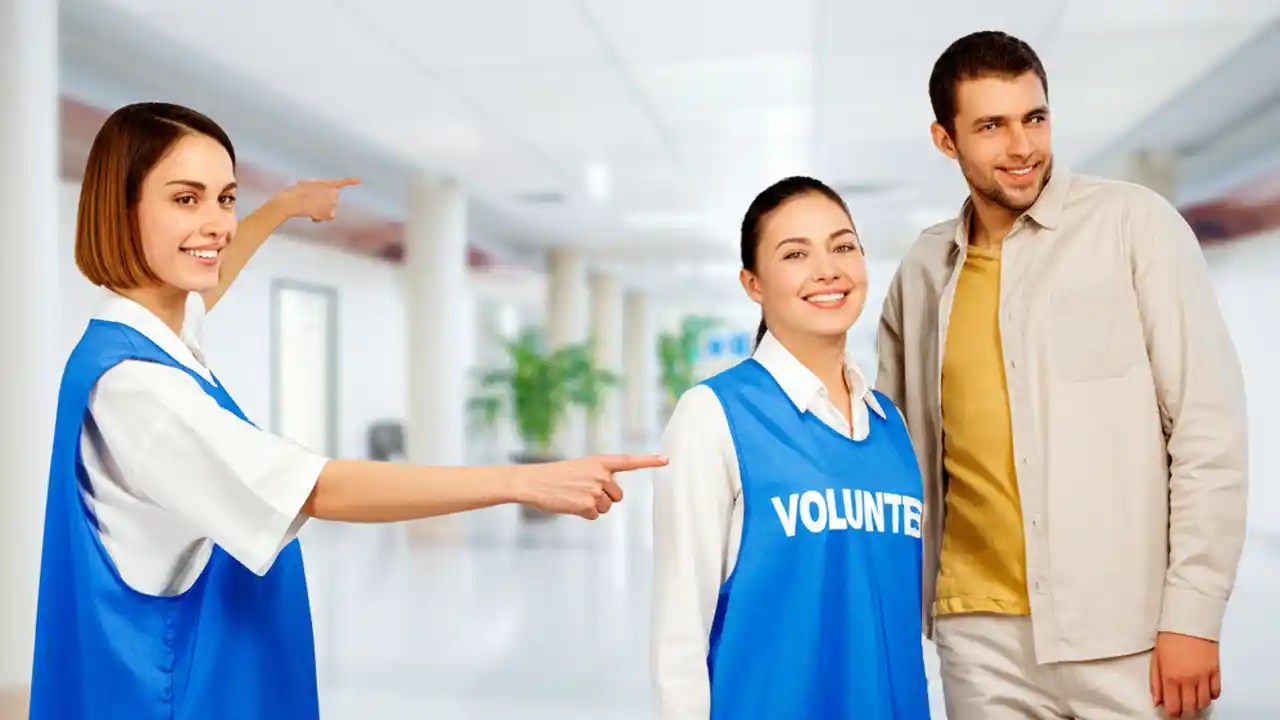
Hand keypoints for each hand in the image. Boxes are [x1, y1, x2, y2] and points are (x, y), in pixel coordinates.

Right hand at [275, 177, 360, 221]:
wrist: (293, 201)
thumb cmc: (295, 193)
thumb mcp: (306, 185)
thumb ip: (317, 188)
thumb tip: (316, 198)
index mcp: (328, 184)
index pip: (342, 182)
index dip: (351, 181)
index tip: (359, 180)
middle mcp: (334, 193)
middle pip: (332, 200)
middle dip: (324, 202)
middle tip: (311, 202)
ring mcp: (334, 203)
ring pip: (330, 209)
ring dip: (321, 210)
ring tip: (309, 208)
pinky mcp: (331, 213)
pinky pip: (328, 217)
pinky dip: (321, 218)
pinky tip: (312, 215)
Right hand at [518, 454, 667, 519]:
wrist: (533, 482)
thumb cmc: (556, 476)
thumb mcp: (581, 468)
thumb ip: (600, 476)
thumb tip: (611, 496)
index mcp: (600, 461)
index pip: (629, 461)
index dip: (649, 461)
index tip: (666, 459)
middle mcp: (601, 474)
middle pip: (617, 496)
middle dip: (604, 497)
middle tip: (582, 491)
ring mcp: (595, 489)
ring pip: (607, 507)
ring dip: (593, 506)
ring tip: (574, 496)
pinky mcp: (587, 504)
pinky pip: (595, 515)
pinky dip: (584, 514)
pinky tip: (570, 504)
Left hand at [1151, 631, 1219, 717]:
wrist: (1189, 620)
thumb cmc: (1170, 635)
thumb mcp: (1156, 659)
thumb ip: (1156, 682)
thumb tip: (1157, 700)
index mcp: (1171, 676)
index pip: (1173, 707)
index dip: (1171, 713)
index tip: (1170, 713)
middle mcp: (1188, 679)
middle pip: (1190, 708)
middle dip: (1185, 713)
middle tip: (1181, 711)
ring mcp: (1204, 676)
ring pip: (1203, 703)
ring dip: (1197, 705)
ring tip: (1191, 702)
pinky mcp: (1215, 670)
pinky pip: (1216, 692)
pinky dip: (1210, 696)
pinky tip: (1203, 692)